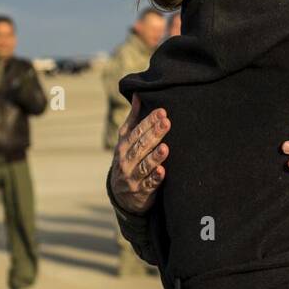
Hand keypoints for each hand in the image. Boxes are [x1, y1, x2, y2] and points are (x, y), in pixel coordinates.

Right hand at [109, 97, 168, 214]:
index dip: (149, 122)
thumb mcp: (126, 140)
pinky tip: (162, 171)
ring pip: (144, 165)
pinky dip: (155, 178)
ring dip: (154, 157)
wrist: (121, 194)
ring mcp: (132, 177)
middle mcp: (126, 161)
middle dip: (154, 134)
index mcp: (123, 146)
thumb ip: (133, 119)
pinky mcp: (141, 191)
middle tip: (167, 123)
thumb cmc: (127, 160)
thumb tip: (137, 94)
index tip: (162, 112)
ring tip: (165, 147)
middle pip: (141, 146)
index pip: (137, 132)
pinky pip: (149, 184)